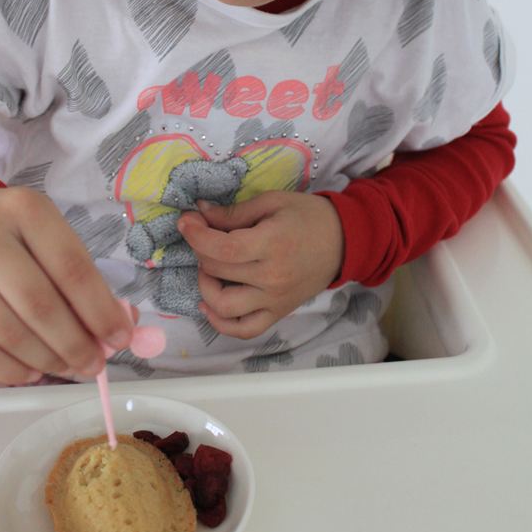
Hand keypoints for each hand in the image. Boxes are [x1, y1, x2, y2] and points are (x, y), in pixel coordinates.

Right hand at [0, 187, 134, 384]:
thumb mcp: (47, 234)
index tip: (119, 339)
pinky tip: (30, 372)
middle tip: (93, 364)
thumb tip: (119, 326)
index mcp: (25, 209)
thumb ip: (82, 276)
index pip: (71, 269)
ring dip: (45, 360)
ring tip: (65, 366)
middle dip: (75, 344)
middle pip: (39, 305)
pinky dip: (7, 370)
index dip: (100, 311)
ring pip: (6, 332)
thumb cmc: (7, 231)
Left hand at [177, 191, 343, 338]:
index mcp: (271, 244)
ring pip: (223, 306)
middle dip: (198, 249)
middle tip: (199, 233)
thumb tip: (199, 213)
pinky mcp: (278, 313)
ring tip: (208, 266)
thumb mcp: (272, 202)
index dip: (196, 235)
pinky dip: (220, 323)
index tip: (186, 221)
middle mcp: (271, 277)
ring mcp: (274, 300)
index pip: (221, 248)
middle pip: (217, 270)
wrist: (345, 241)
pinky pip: (244, 329)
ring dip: (205, 285)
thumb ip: (233, 212)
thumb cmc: (308, 216)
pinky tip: (209, 304)